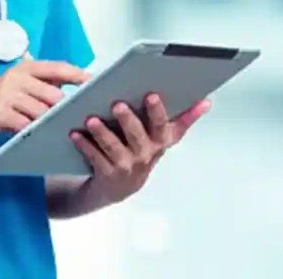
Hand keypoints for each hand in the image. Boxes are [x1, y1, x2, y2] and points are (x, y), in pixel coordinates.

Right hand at [0, 60, 89, 149]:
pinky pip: (25, 124)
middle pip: (53, 93)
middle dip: (62, 109)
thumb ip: (40, 86)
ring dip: (46, 123)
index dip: (77, 74)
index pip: (56, 67)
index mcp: (22, 69)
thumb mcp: (16, 89)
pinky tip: (30, 135)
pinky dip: (30, 131)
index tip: (94, 81)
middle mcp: (15, 77)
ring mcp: (5, 94)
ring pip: (41, 111)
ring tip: (49, 130)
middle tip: (71, 119)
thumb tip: (72, 88)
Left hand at [69, 93, 209, 203]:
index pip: (164, 126)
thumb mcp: (163, 138)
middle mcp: (146, 155)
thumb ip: (184, 119)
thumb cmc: (141, 153)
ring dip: (102, 132)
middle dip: (128, 120)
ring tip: (91, 118)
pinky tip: (75, 133)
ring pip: (114, 147)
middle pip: (138, 136)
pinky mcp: (107, 175)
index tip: (152, 95)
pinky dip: (85, 145)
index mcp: (160, 142)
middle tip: (117, 104)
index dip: (159, 112)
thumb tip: (207, 102)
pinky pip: (95, 158)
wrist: (119, 187)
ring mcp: (127, 167)